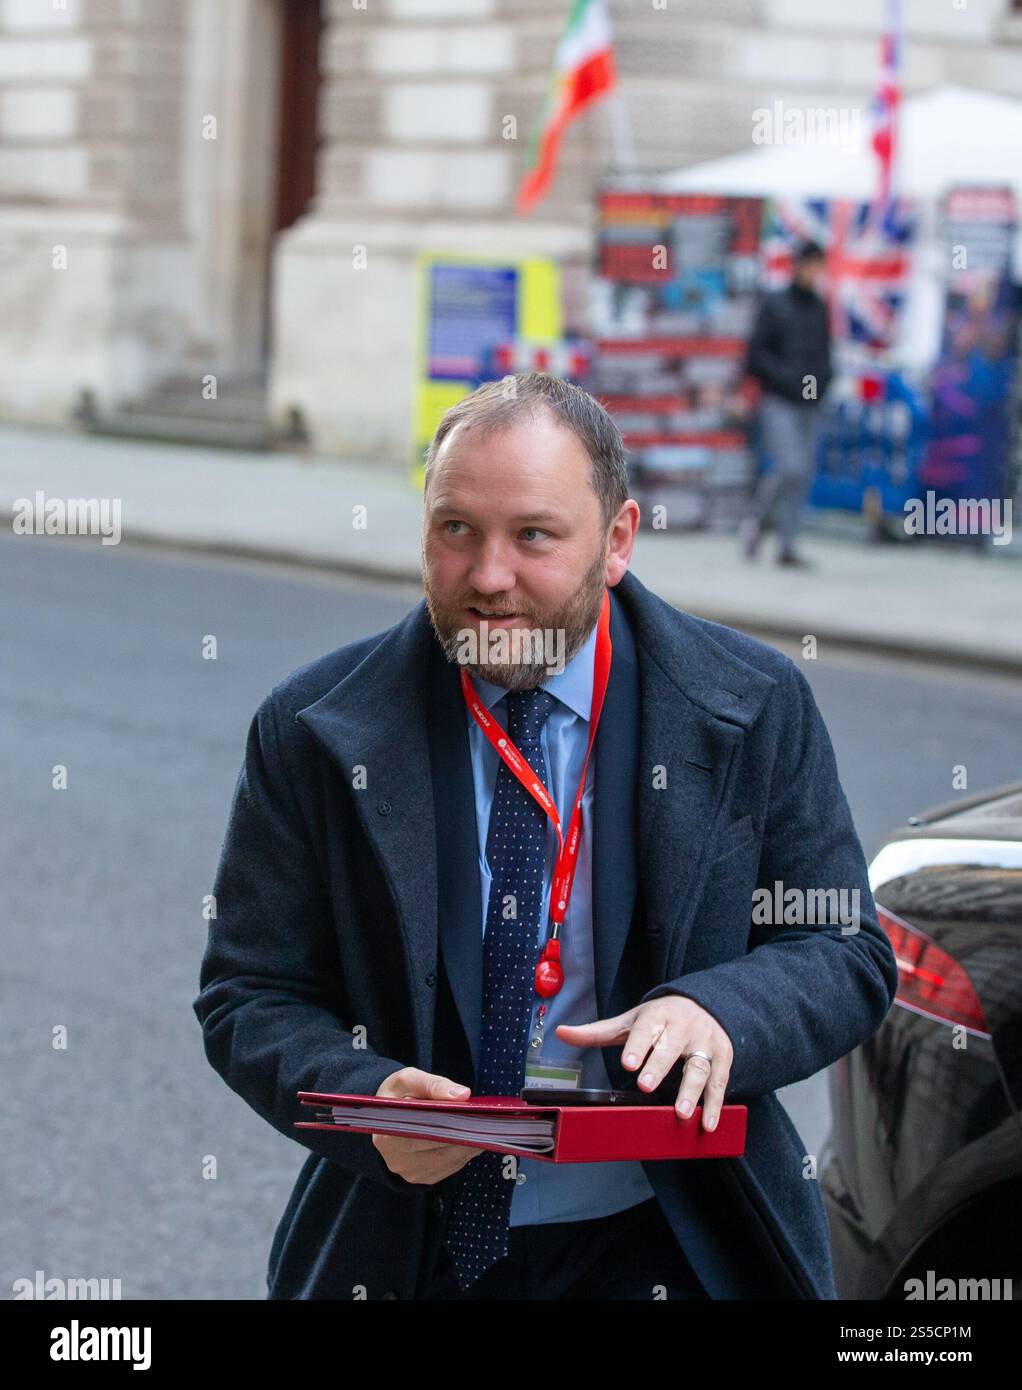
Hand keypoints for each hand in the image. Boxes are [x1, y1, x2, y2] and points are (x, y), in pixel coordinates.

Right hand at [373, 1067, 484, 1184]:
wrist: (385, 1114)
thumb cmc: (396, 1094)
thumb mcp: (408, 1080)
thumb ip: (433, 1085)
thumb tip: (462, 1095)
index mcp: (388, 1136)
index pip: (425, 1134)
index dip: (451, 1125)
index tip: (473, 1115)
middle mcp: (397, 1160)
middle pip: (440, 1150)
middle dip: (466, 1135)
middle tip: (488, 1122)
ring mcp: (411, 1173)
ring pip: (449, 1161)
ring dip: (469, 1145)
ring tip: (487, 1128)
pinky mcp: (423, 1178)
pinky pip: (450, 1167)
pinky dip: (464, 1153)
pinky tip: (475, 1138)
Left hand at [555, 997, 733, 1130]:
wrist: (705, 1004)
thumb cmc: (660, 1019)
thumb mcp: (629, 1021)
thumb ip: (597, 1032)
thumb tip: (561, 1033)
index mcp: (657, 1016)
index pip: (645, 1029)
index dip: (636, 1046)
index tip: (627, 1063)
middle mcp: (683, 1027)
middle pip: (670, 1047)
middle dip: (659, 1066)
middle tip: (646, 1085)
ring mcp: (705, 1041)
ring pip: (698, 1066)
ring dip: (691, 1090)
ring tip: (681, 1112)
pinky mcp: (723, 1056)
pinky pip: (719, 1082)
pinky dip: (715, 1104)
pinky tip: (708, 1123)